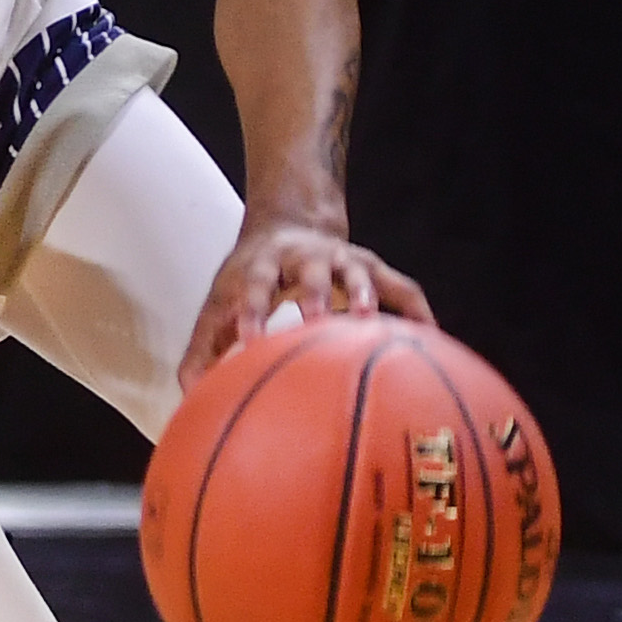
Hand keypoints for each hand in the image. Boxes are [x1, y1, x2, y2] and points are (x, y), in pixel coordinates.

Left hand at [181, 218, 432, 387]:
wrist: (288, 225)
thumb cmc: (247, 280)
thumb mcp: (220, 305)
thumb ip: (203, 349)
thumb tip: (186, 396)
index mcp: (263, 266)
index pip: (256, 288)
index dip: (253, 312)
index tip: (251, 342)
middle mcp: (306, 258)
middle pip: (313, 272)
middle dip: (316, 295)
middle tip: (316, 322)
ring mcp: (343, 260)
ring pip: (360, 273)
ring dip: (367, 294)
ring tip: (372, 321)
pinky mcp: (373, 267)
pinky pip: (402, 289)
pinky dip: (418, 311)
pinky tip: (434, 341)